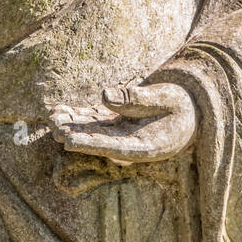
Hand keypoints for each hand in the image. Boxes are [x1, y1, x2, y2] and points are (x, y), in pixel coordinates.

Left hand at [47, 82, 196, 165]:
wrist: (191, 109)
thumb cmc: (182, 105)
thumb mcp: (166, 98)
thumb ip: (136, 100)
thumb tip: (103, 94)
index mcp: (145, 146)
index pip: (112, 147)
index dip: (88, 144)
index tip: (67, 141)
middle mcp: (130, 146)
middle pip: (97, 141)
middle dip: (73, 133)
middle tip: (52, 125)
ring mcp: (122, 136)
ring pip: (92, 131)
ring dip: (71, 125)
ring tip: (50, 117)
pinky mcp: (117, 126)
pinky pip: (94, 123)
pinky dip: (78, 117)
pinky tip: (61, 111)